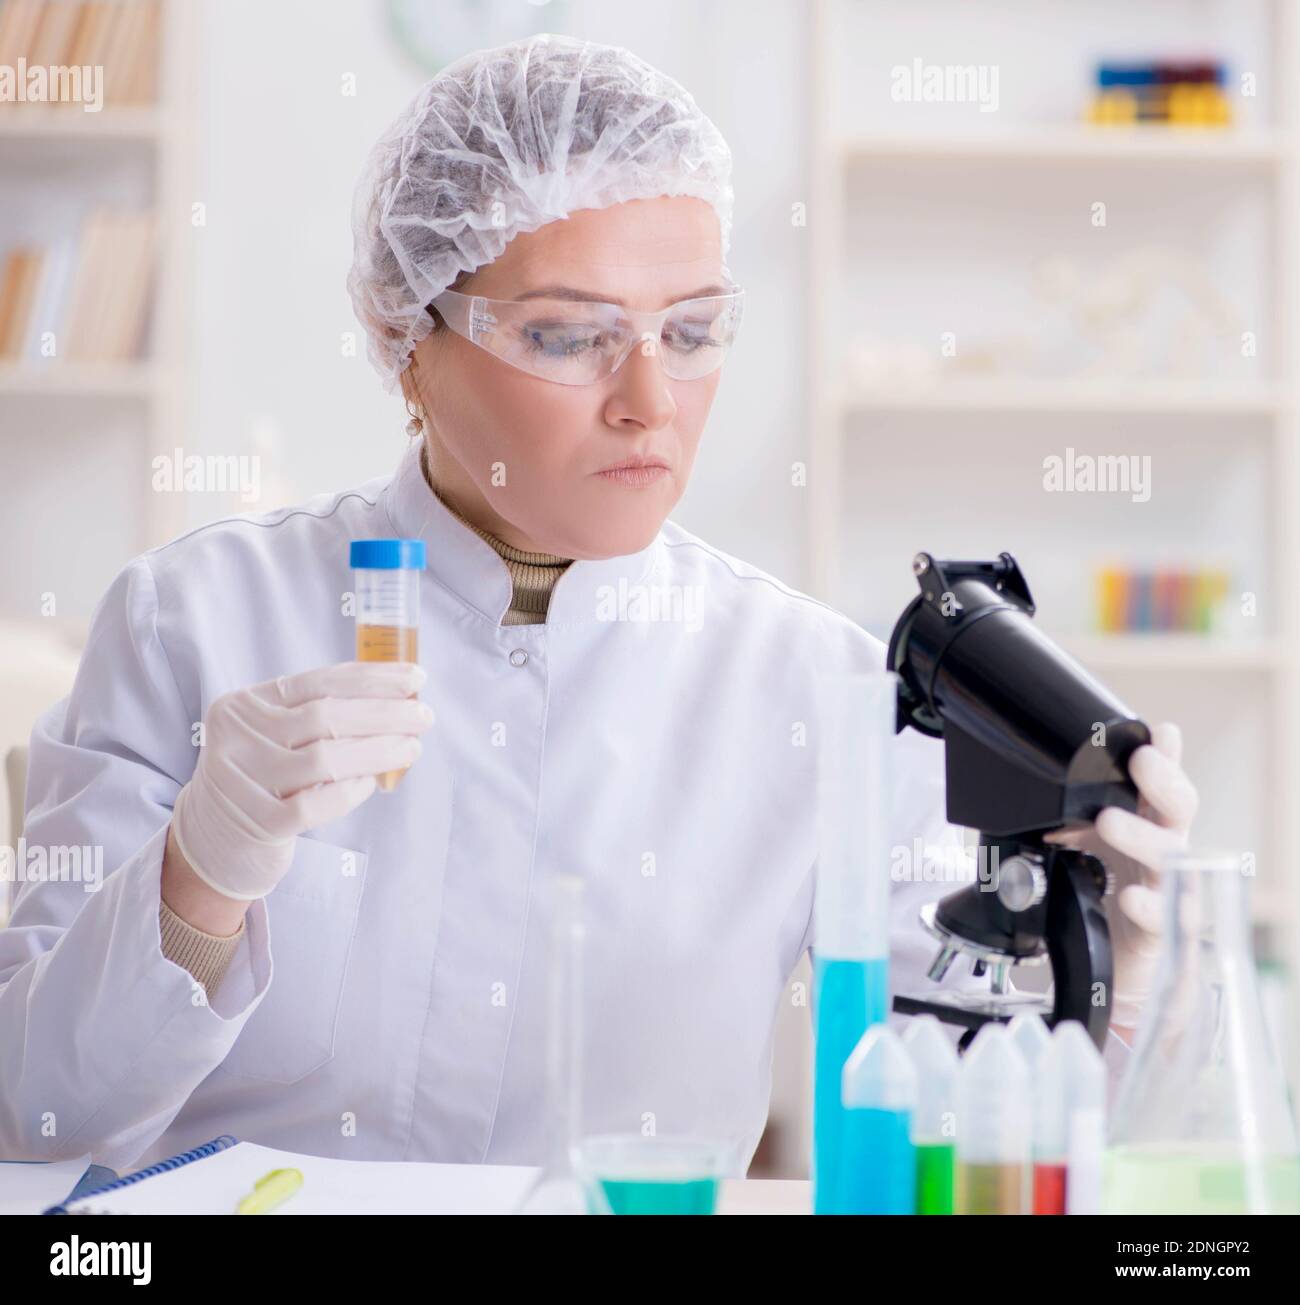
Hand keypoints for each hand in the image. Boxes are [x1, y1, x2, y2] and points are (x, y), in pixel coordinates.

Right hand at [171, 661, 431, 900]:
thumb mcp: (275, 734)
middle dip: (386, 713)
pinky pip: (316, 804)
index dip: (373, 679)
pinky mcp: (257, 823)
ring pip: (325, 759)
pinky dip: (350, 791)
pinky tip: (372, 783)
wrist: (214, 840)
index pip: (319, 682)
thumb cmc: (262, 777)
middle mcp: (237, 737)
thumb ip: (319, 711)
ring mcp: (243, 781)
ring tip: (413, 747)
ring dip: (379, 751)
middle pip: (326, 716)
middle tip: (425, 716)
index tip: (417, 677)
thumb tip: (397, 692)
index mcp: (244, 705)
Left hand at [1043, 721, 1198, 1032]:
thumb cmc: (1095, 894)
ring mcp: (1166, 890)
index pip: (1160, 784)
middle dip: (1164, 782)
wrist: (1101, 961)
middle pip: (1179, 811)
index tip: (1159, 732)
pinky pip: (1164, 917)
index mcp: (1143, 824)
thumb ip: (1060, 815)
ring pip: (1172, 859)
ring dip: (1142, 836)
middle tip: (1142, 761)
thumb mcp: (1073, 845)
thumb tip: (1028, 777)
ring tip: (1109, 820)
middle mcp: (1162, 851)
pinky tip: (1130, 896)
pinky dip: (1149, 905)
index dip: (1165, 757)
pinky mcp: (1161, 932)